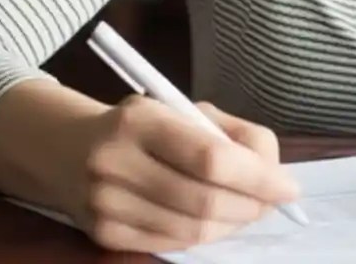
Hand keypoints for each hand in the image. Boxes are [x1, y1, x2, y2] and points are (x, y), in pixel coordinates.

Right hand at [66, 96, 298, 252]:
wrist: (65, 149)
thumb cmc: (143, 126)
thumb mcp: (184, 110)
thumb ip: (234, 134)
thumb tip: (274, 173)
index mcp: (141, 120)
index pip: (211, 158)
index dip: (258, 177)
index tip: (289, 187)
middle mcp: (116, 162)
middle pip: (204, 201)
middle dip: (252, 206)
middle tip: (273, 202)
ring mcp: (105, 203)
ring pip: (192, 231)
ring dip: (233, 224)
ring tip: (247, 210)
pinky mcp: (103, 234)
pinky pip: (171, 244)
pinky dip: (204, 236)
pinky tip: (214, 221)